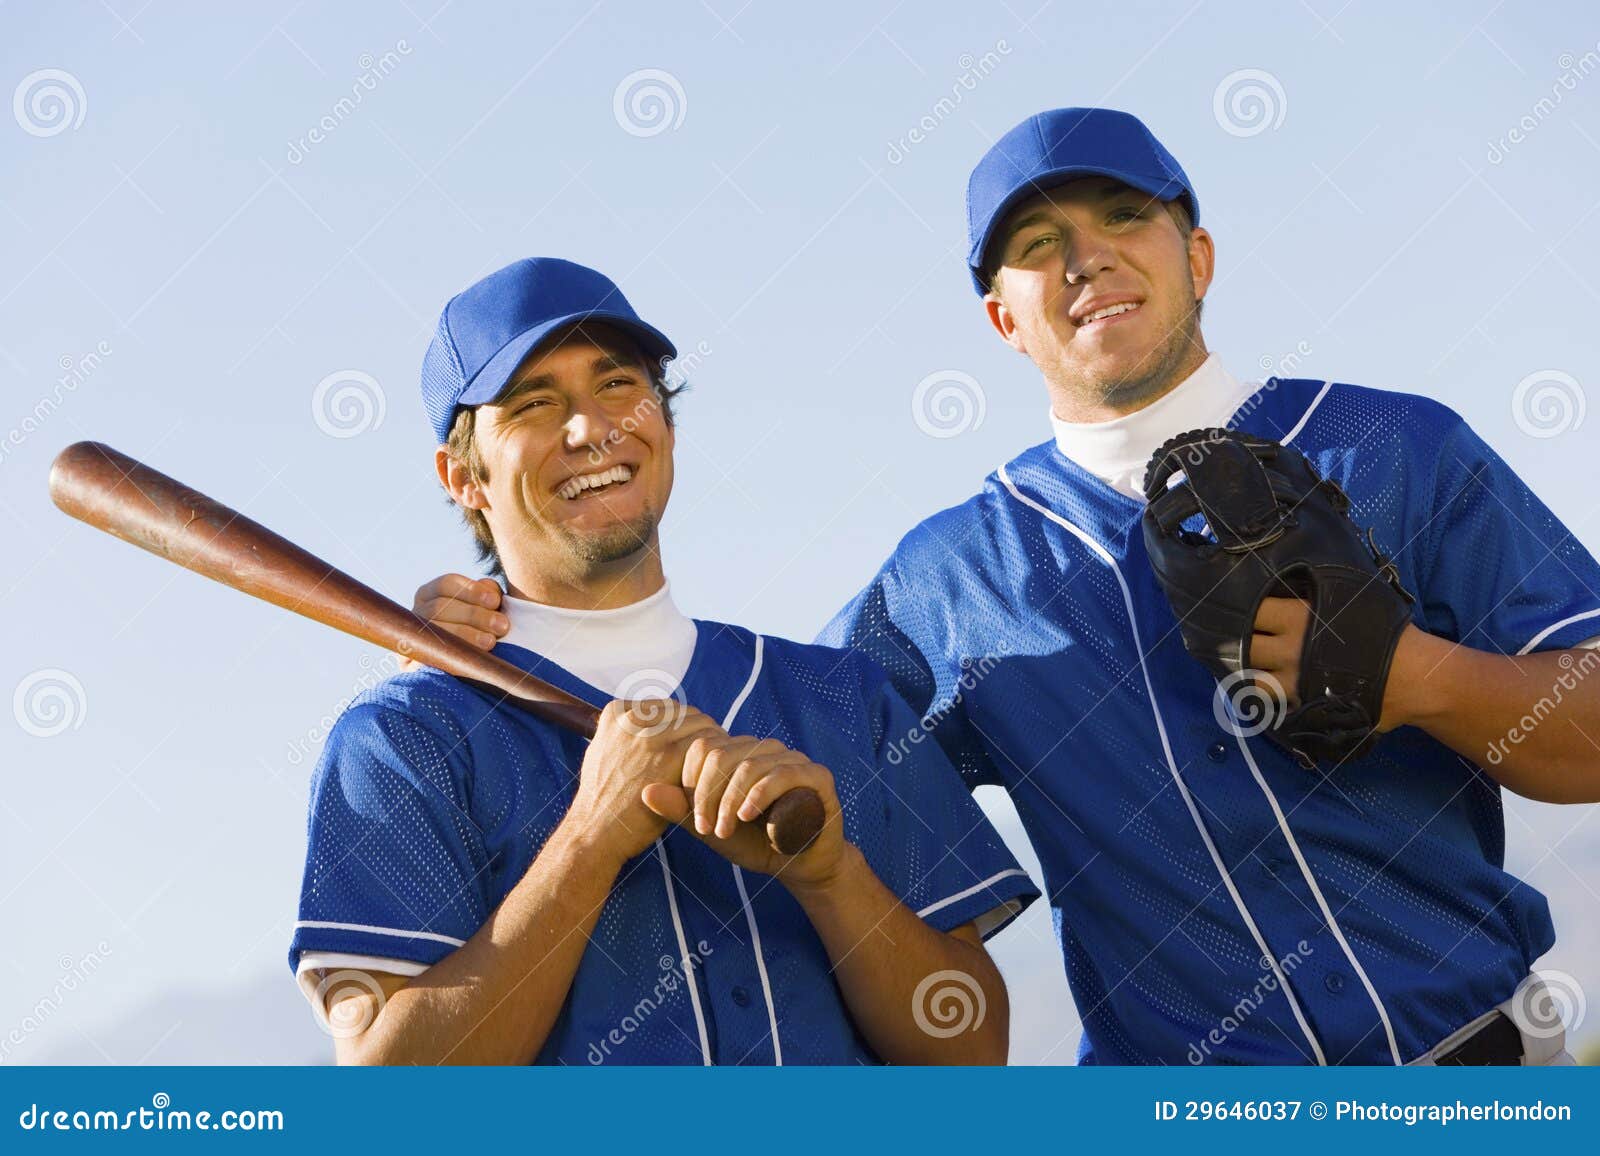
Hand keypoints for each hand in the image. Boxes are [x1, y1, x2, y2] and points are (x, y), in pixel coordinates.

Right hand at [399, 573, 508, 668]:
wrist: (464, 668)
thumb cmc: (479, 629)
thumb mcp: (482, 607)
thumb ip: (486, 594)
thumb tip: (489, 588)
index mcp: (430, 594)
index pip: (446, 584)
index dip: (472, 591)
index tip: (495, 601)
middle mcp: (417, 613)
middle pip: (440, 607)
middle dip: (474, 615)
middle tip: (502, 625)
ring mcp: (413, 635)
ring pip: (437, 630)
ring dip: (467, 635)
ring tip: (491, 641)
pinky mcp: (413, 661)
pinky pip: (432, 656)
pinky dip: (455, 654)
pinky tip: (475, 656)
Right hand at [566, 701, 723, 865]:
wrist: (596, 833)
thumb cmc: (603, 802)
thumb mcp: (602, 754)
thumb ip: (625, 734)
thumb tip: (653, 721)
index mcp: (616, 713)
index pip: (668, 708)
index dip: (684, 728)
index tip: (693, 747)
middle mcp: (634, 718)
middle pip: (687, 714)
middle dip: (701, 734)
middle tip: (714, 759)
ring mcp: (651, 735)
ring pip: (702, 725)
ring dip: (714, 745)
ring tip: (719, 769)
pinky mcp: (669, 755)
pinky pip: (708, 743)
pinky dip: (717, 759)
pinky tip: (719, 778)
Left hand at [641, 734, 847, 890]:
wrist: (799, 866)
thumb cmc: (753, 843)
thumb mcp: (712, 828)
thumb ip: (682, 810)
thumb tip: (645, 791)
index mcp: (738, 754)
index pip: (703, 748)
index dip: (692, 782)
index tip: (695, 821)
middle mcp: (764, 750)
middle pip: (722, 754)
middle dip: (708, 794)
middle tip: (708, 830)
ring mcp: (792, 759)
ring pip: (748, 765)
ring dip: (730, 801)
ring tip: (725, 831)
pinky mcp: (816, 775)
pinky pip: (783, 774)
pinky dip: (760, 795)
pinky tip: (747, 817)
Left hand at [1252, 596, 1429, 731]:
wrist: (1412, 677)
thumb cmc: (1383, 631)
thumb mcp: (1350, 598)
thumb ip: (1317, 592)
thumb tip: (1293, 579)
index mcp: (1298, 616)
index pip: (1253, 610)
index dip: (1240, 611)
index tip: (1237, 611)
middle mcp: (1290, 648)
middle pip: (1244, 646)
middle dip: (1238, 644)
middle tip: (1239, 642)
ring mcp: (1294, 680)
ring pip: (1251, 679)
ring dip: (1248, 674)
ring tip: (1251, 669)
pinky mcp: (1303, 704)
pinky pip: (1271, 703)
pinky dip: (1265, 698)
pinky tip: (1266, 691)